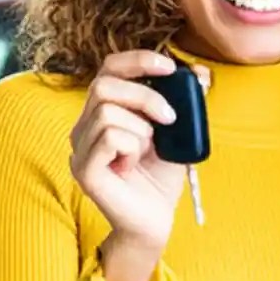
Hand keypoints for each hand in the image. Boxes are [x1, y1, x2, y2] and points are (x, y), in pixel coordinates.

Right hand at [69, 50, 210, 248]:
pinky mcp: (83, 170)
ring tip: (147, 151)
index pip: (108, 69)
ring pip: (106, 112)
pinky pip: (108, 138)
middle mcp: (84, 127)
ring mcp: (80, 148)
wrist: (156, 220)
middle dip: (145, 96)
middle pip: (103, 85)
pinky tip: (133, 164)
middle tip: (171, 119)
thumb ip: (181, 102)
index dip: (137, 61)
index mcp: (104, 111)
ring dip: (141, 129)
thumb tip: (198, 72)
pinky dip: (131, 147)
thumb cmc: (161, 176)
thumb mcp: (176, 132)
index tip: (169, 67)